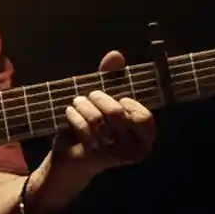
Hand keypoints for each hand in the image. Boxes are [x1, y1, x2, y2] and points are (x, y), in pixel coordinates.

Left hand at [49, 50, 155, 184]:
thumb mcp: (104, 101)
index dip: (127, 103)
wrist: (71, 158)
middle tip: (90, 96)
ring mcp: (113, 156)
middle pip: (117, 114)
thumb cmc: (93, 126)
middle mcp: (134, 151)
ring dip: (82, 105)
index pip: (144, 117)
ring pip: (97, 119)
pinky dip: (73, 116)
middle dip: (99, 98)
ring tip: (76, 103)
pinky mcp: (92, 158)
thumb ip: (112, 78)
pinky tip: (70, 115)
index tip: (117, 99)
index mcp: (144, 138)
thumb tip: (116, 55)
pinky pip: (83, 128)